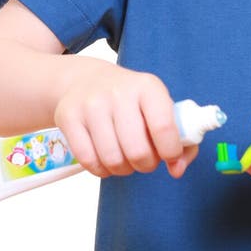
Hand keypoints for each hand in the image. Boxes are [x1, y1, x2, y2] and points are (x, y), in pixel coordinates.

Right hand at [54, 59, 197, 178]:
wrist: (86, 81)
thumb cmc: (131, 101)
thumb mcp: (159, 107)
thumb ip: (181, 140)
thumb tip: (177, 169)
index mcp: (148, 87)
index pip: (164, 127)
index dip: (170, 151)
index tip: (170, 156)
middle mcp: (119, 92)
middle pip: (138, 151)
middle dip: (146, 164)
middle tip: (144, 158)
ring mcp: (91, 104)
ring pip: (113, 160)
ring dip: (123, 169)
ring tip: (126, 157)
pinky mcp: (69, 117)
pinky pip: (89, 162)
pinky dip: (101, 169)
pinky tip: (106, 158)